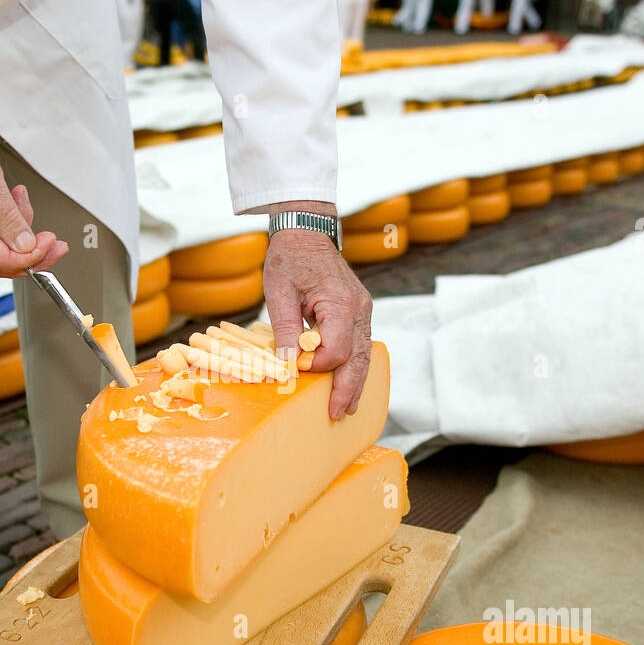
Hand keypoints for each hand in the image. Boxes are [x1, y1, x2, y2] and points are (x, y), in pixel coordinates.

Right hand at [0, 98, 66, 276]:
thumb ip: (10, 220)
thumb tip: (28, 247)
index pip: (4, 262)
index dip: (33, 256)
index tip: (52, 242)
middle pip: (4, 262)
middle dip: (33, 250)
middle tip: (56, 241)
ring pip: (3, 249)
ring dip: (20, 229)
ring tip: (21, 197)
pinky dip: (10, 222)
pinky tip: (14, 201)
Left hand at [263, 202, 372, 419]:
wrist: (306, 232)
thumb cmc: (290, 258)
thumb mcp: (279, 292)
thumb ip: (285, 329)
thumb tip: (286, 364)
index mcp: (340, 303)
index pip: (336, 349)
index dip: (317, 366)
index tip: (297, 371)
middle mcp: (359, 308)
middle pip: (358, 358)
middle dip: (347, 388)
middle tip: (336, 412)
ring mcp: (363, 310)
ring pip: (365, 354)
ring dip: (356, 382)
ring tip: (347, 407)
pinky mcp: (358, 312)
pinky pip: (361, 345)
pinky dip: (356, 366)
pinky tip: (349, 384)